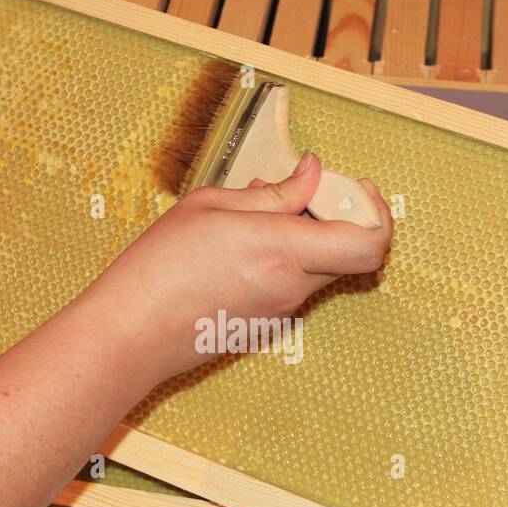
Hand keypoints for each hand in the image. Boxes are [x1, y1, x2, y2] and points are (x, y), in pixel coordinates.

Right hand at [87, 152, 392, 382]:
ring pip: (323, 267)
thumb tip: (311, 173)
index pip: (369, 244)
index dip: (376, 213)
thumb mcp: (211, 207)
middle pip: (353, 254)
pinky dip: (287, 259)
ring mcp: (283, 310)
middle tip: (311, 192)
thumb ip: (273, 193)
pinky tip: (245, 244)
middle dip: (342, 218)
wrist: (131, 333)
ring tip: (259, 213)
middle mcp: (293, 286)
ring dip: (310, 237)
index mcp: (282, 250)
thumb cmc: (159, 267)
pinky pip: (296, 283)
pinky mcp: (269, 323)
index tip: (353, 187)